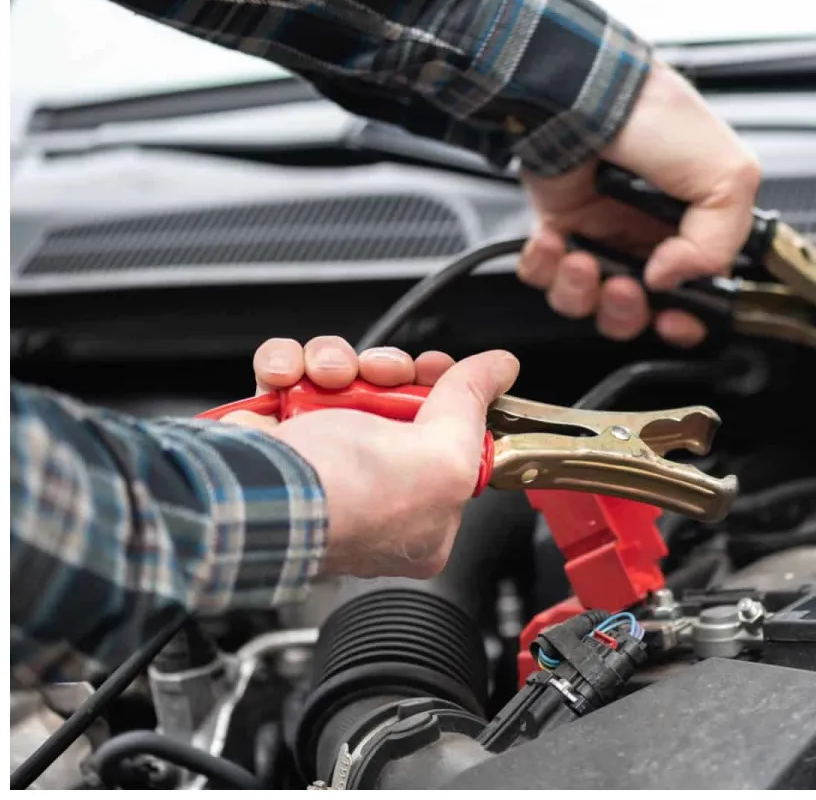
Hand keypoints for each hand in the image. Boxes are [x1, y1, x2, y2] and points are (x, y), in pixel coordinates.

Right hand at [221, 336, 518, 578]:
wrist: (252, 496)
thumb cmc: (344, 501)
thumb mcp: (445, 455)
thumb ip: (475, 405)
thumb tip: (500, 369)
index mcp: (421, 515)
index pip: (449, 441)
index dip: (447, 397)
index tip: (439, 372)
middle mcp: (370, 491)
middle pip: (396, 402)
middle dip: (389, 372)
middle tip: (384, 375)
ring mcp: (320, 461)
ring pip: (343, 382)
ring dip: (338, 363)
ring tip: (329, 378)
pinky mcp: (276, 434)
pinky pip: (291, 377)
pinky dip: (288, 366)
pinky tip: (289, 377)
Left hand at [516, 61, 759, 347]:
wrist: (587, 94)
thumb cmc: (657, 120)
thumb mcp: (726, 177)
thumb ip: (718, 243)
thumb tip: (673, 280)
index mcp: (693, 230)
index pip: (693, 297)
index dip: (683, 321)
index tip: (673, 320)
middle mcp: (646, 238)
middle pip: (635, 313)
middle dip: (627, 311)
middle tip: (624, 286)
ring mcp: (600, 235)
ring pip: (586, 303)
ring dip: (582, 292)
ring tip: (582, 259)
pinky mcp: (557, 228)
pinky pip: (544, 275)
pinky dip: (544, 268)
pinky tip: (554, 242)